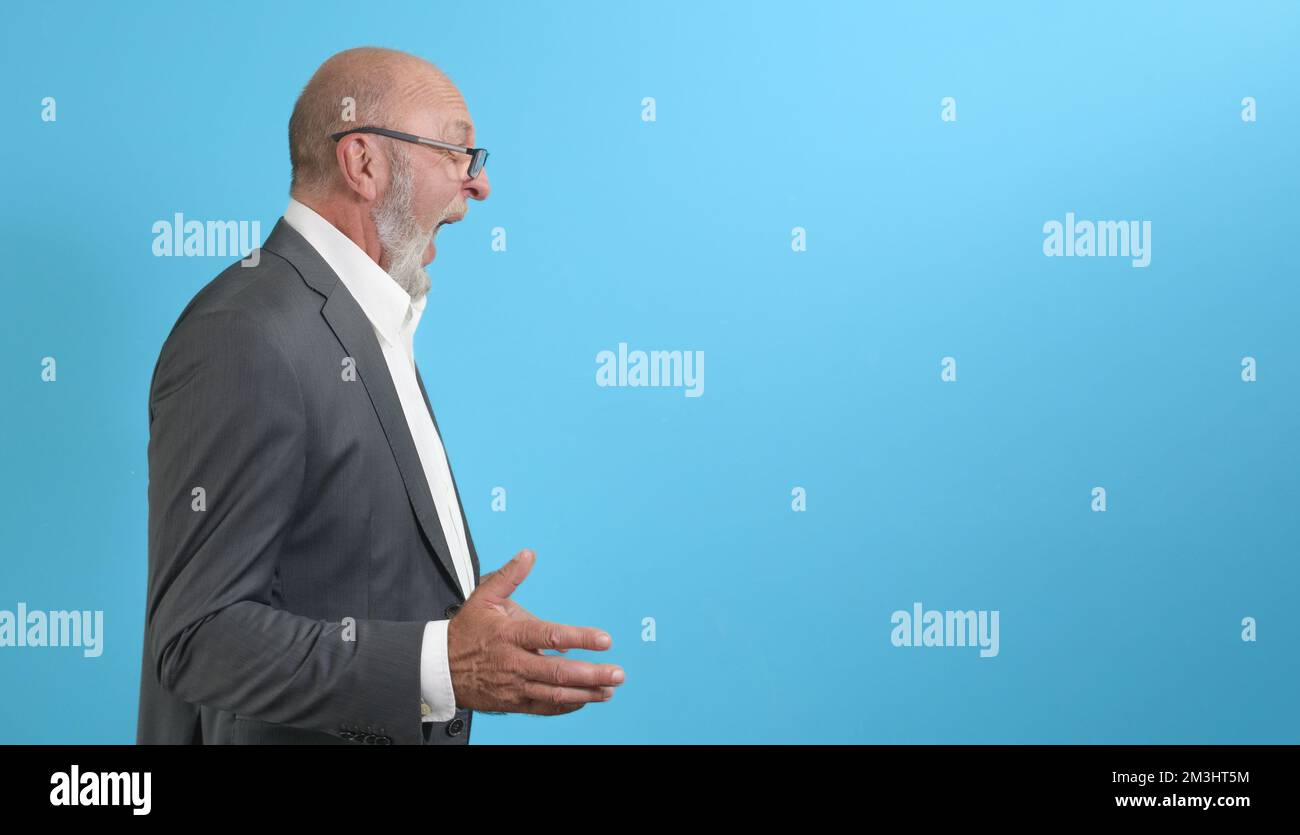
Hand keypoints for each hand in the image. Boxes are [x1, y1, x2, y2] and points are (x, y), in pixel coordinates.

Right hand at [447, 549, 624, 714]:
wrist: (439, 669)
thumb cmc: (465, 632)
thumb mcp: (483, 598)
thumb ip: (510, 577)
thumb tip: (528, 555)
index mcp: (510, 634)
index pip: (550, 636)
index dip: (580, 638)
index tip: (605, 640)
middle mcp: (514, 662)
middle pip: (558, 672)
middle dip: (592, 674)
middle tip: (617, 672)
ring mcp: (514, 686)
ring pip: (555, 694)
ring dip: (586, 693)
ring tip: (609, 689)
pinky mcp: (513, 702)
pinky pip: (544, 708)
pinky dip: (567, 706)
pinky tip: (586, 700)